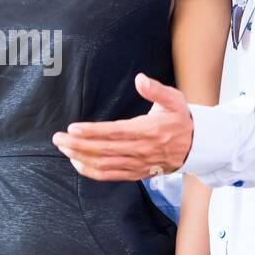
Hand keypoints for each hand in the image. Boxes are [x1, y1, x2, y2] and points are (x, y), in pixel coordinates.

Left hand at [52, 73, 193, 180]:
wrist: (196, 146)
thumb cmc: (181, 119)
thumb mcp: (174, 99)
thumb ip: (156, 90)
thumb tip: (140, 79)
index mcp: (148, 131)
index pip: (114, 133)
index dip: (92, 132)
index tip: (72, 129)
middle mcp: (141, 150)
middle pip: (103, 150)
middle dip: (77, 145)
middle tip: (57, 138)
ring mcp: (138, 164)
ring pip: (104, 165)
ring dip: (81, 157)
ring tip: (63, 148)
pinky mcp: (136, 174)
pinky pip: (110, 176)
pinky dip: (91, 172)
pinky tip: (77, 162)